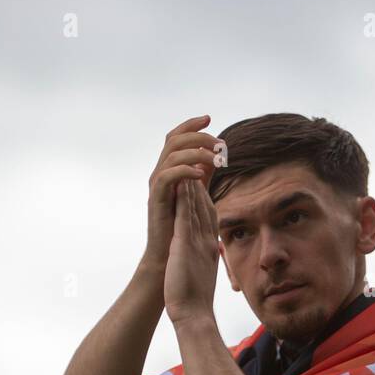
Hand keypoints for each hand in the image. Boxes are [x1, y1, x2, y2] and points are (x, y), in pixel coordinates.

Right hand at [147, 115, 222, 267]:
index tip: (210, 118)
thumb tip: (215, 158)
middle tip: (219, 143)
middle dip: (198, 136)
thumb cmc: (180, 228)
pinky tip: (202, 174)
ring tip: (216, 159)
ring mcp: (156, 186)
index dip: (190, 125)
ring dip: (196, 152)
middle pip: (174, 140)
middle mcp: (159, 173)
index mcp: (168, 169)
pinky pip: (167, 176)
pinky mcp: (155, 199)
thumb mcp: (195, 195)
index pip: (175, 137)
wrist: (166, 255)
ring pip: (171, 155)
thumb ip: (202, 176)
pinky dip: (185, 170)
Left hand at [163, 177, 220, 326]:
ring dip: (195, 182)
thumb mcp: (202, 273)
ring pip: (197, 205)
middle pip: (206, 205)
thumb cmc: (195, 300)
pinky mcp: (186, 244)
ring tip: (193, 162)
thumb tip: (205, 254)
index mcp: (210, 246)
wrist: (193, 315)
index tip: (204, 179)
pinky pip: (186, 215)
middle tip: (202, 162)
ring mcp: (198, 241)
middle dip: (204, 182)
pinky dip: (185, 197)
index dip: (207, 195)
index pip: (209, 214)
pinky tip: (183, 181)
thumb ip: (203, 258)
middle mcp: (207, 240)